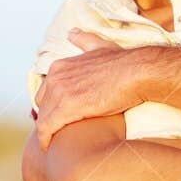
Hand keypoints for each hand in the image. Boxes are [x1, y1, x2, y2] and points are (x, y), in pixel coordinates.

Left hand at [35, 30, 149, 146]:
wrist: (138, 72)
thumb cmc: (124, 62)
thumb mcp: (100, 46)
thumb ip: (84, 40)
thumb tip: (72, 33)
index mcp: (61, 66)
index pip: (46, 92)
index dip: (52, 106)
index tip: (60, 118)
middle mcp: (56, 76)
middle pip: (42, 106)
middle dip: (48, 119)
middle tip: (58, 133)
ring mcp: (60, 91)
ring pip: (43, 119)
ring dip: (47, 132)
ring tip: (54, 144)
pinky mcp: (67, 107)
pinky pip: (47, 128)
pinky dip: (45, 139)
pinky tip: (49, 147)